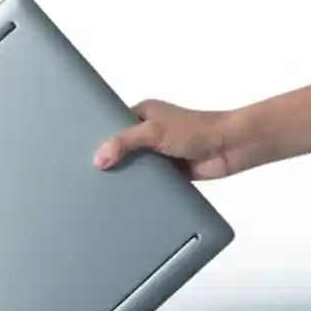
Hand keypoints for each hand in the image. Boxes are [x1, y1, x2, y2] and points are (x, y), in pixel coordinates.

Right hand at [93, 100, 242, 179]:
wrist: (230, 148)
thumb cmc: (196, 130)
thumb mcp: (154, 131)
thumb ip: (124, 142)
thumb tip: (98, 160)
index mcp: (144, 114)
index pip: (113, 124)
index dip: (98, 137)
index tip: (80, 152)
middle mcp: (149, 132)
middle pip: (121, 147)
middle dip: (109, 160)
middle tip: (88, 174)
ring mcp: (159, 152)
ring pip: (134, 165)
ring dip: (125, 175)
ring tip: (101, 188)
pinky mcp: (168, 171)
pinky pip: (148, 180)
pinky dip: (140, 187)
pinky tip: (124, 196)